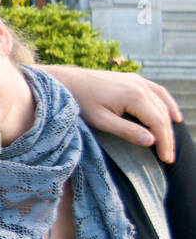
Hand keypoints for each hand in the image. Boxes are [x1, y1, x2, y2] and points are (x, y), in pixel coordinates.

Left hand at [42, 66, 181, 163]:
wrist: (65, 80)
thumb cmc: (79, 102)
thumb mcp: (100, 121)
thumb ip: (126, 131)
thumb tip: (151, 140)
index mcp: (134, 96)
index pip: (159, 123)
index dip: (165, 143)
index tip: (167, 160)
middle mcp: (140, 85)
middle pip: (162, 114)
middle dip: (168, 137)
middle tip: (168, 158)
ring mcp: (137, 80)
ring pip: (163, 102)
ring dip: (169, 122)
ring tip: (170, 143)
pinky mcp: (132, 79)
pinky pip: (157, 91)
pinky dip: (167, 104)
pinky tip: (173, 116)